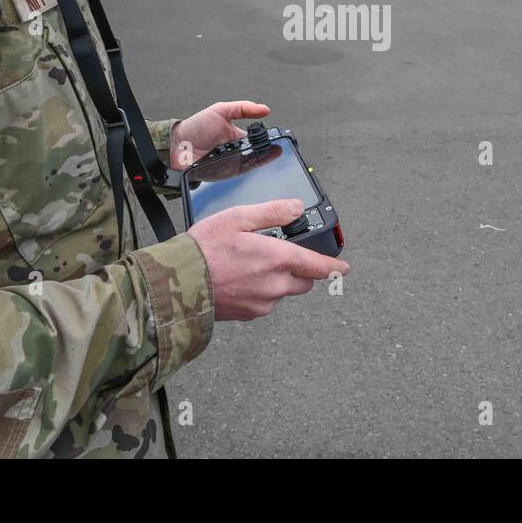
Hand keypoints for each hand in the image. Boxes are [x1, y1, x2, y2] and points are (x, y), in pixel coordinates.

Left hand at [168, 100, 268, 169]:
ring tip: (276, 150)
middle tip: (279, 143)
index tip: (278, 133)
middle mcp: (238, 150)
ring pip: (256, 160)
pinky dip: (256, 164)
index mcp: (236, 135)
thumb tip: (264, 109)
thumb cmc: (196, 127)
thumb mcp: (221, 110)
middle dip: (270, 147)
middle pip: (259, 150)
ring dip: (266, 156)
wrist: (179, 145)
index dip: (268, 136)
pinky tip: (263, 157)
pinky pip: (247, 169)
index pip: (257, 137)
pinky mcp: (231, 171)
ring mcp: (235, 161)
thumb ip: (243, 108)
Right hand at [189, 199, 349, 320]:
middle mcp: (275, 285)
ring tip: (249, 265)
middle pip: (303, 281)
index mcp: (277, 259)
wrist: (177, 283)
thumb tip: (296, 207)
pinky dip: (261, 291)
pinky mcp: (248, 314)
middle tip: (278, 255)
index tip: (343, 267)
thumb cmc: (204, 249)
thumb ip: (272, 212)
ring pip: (283, 292)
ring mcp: (262, 303)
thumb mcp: (238, 217)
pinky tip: (239, 279)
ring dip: (277, 280)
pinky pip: (265, 303)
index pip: (318, 266)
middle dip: (299, 270)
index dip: (333, 266)